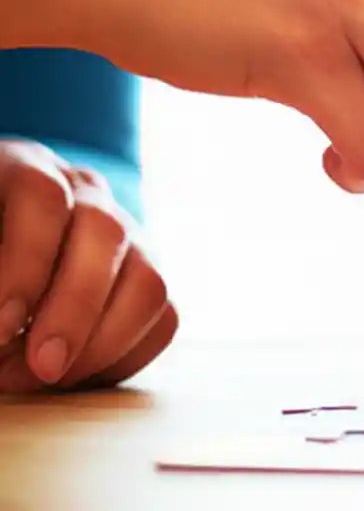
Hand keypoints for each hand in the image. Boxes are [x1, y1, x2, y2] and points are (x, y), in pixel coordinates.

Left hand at [0, 140, 176, 392]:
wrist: (5, 260)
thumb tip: (1, 325)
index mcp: (23, 168)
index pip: (43, 197)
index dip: (25, 262)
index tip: (0, 325)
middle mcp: (85, 194)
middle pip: (107, 235)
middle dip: (74, 312)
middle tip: (39, 366)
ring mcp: (127, 235)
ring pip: (149, 281)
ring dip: (104, 342)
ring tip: (47, 378)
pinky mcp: (147, 280)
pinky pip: (164, 319)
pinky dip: (125, 357)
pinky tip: (75, 376)